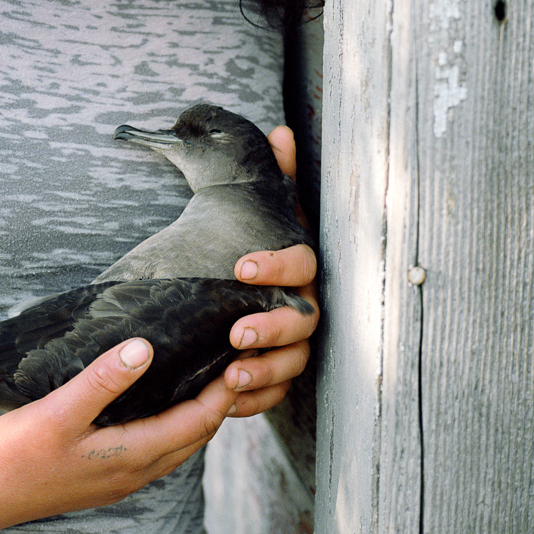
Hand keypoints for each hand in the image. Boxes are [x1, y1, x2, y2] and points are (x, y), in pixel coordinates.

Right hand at [0, 335, 240, 533]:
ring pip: (177, 448)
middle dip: (221, 403)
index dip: (224, 390)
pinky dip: (172, 428)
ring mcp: (118, 481)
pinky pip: (155, 452)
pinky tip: (160, 407)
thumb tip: (144, 347)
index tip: (242, 356)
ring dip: (198, 417)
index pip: (198, 422)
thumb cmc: (12, 455)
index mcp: (131, 457)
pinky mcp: (101, 480)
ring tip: (208, 380)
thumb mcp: (56, 412)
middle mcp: (134, 474)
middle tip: (237, 363)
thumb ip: (101, 381)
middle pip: (196, 437)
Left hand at [224, 123, 317, 417]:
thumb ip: (273, 174)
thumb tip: (281, 132)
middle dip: (272, 327)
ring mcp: (296, 342)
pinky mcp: (278, 373)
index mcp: (299, 264)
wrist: (246, 281)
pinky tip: (227, 401)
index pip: (301, 263)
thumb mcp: (260, 209)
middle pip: (304, 321)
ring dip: (264, 370)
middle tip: (237, 331)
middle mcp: (306, 303)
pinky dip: (255, 399)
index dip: (276, 265)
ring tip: (230, 374)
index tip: (240, 267)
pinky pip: (276, 393)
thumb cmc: (256, 243)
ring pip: (293, 363)